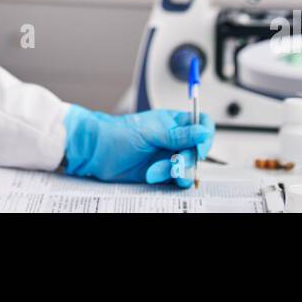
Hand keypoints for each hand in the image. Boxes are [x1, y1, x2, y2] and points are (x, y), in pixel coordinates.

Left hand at [62, 105, 214, 187]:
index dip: (205, 137)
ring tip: (157, 172)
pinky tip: (153, 176)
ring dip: (175, 172)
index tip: (200, 148)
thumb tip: (204, 131)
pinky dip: (166, 179)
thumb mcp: (151, 132)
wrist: (97, 153)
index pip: (201, 124)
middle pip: (196, 151)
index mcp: (174, 122)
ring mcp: (167, 156)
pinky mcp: (160, 173)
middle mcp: (173, 139)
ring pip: (186, 167)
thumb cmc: (118, 134)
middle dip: (187, 160)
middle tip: (174, 164)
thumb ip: (179, 135)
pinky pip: (174, 179)